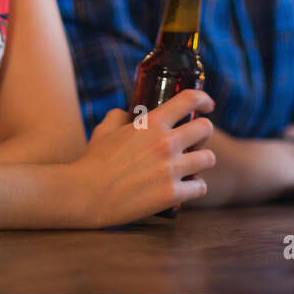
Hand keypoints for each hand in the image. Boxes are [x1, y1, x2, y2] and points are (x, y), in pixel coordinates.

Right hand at [69, 90, 215, 226]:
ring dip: (201, 162)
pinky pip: (200, 187)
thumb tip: (127, 113)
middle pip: (206, 129)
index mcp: (151, 123)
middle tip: (194, 142)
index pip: (189, 99)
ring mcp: (170, 169)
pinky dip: (195, 187)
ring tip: (191, 167)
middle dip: (203, 134)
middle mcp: (165, 143)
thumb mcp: (105, 130)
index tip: (207, 105)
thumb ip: (119, 116)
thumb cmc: (93, 162)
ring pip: (209, 159)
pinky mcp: (171, 194)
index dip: (203, 99)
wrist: (84, 194)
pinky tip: (187, 188)